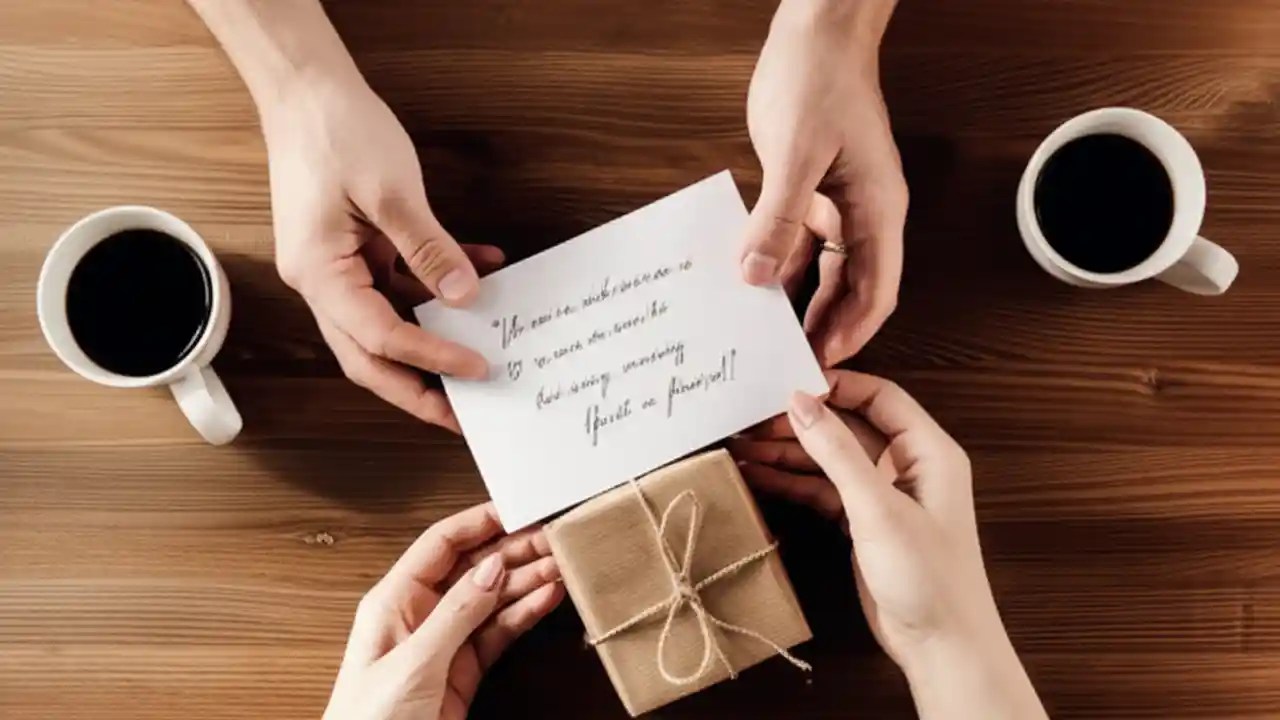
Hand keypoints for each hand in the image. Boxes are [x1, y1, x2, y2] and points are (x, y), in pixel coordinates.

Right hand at [263, 77, 501, 430]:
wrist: (305, 86)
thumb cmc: (334, 130)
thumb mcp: (391, 192)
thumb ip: (429, 248)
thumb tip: (464, 295)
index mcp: (318, 273)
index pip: (381, 336)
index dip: (432, 358)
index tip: (478, 371)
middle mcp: (321, 279)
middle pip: (370, 354)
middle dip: (416, 388)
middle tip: (462, 415)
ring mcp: (337, 264)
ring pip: (386, 323)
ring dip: (430, 342)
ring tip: (477, 363)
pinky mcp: (356, 245)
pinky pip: (399, 280)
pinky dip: (437, 282)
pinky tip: (483, 268)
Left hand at [323, 504, 563, 719]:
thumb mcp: (412, 663)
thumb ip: (455, 614)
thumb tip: (490, 568)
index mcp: (395, 600)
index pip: (441, 544)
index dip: (479, 522)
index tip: (518, 509)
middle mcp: (421, 614)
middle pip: (474, 567)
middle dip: (514, 550)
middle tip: (553, 539)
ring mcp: (445, 641)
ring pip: (493, 598)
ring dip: (527, 580)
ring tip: (561, 565)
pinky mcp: (465, 669)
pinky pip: (499, 631)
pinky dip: (525, 614)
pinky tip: (547, 598)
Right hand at [730, 371, 1046, 718]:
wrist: (942, 647)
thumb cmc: (927, 577)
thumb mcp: (878, 508)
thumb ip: (837, 452)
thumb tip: (799, 401)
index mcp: (928, 450)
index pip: (879, 396)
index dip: (833, 385)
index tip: (785, 381)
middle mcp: (909, 466)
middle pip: (848, 426)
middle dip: (801, 422)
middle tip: (750, 418)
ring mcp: (886, 496)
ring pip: (831, 459)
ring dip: (790, 453)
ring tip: (742, 447)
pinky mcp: (866, 523)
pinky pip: (825, 490)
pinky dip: (794, 484)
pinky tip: (759, 478)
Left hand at [743, 0, 906, 365]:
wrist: (815, 32)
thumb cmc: (820, 81)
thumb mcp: (796, 153)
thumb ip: (778, 218)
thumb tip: (757, 276)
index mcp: (878, 210)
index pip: (877, 288)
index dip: (853, 330)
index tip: (820, 361)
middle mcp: (863, 213)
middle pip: (850, 287)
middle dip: (822, 325)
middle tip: (786, 359)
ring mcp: (837, 202)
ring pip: (821, 268)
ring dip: (797, 297)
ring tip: (765, 332)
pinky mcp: (809, 190)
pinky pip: (795, 239)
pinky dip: (776, 261)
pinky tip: (750, 281)